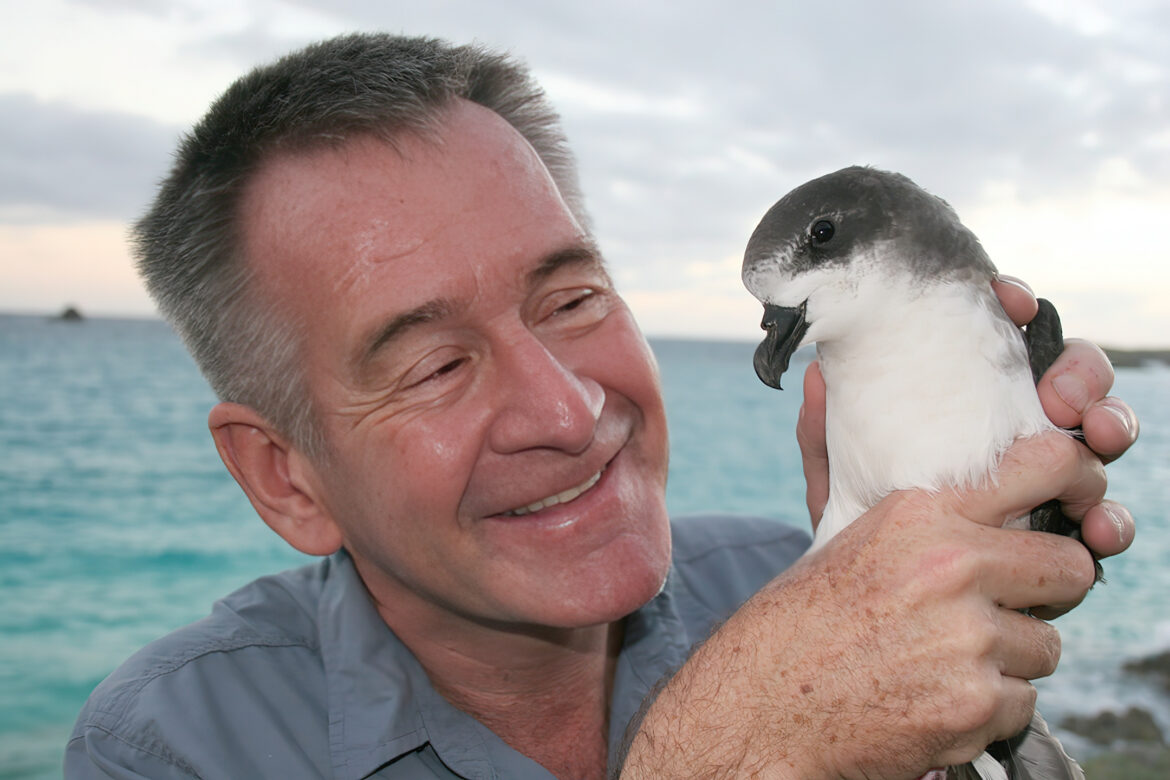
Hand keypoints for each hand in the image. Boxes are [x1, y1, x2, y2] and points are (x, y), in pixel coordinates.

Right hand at [622, 432, 1103, 778]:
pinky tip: (936, 697)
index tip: (1075, 496)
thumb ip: (836, 452)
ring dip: (1008, 657)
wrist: (762, 707)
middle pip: (1070, 566)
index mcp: (920, 513)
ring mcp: (968, 636)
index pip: (1047, 466)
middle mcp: (951, 565)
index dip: (1076, 481)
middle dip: (1045, 590)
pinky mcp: (974, 701)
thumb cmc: (797, 618)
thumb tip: (817, 373)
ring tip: (947, 657)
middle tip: (1005, 603)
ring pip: (1047, 643)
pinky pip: (1024, 699)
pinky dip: (988, 707)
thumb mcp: (829, 527)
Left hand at [797, 274, 1137, 560]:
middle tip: (1063, 391)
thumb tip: (816, 377)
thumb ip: (825, 435)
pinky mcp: (1066, 528)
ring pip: (1100, 432)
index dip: (1015, 307)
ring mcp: (1047, 476)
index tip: (1011, 302)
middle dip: (1078, 371)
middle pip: (1067, 375)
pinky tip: (1100, 530)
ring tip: (1098, 436)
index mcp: (964, 400)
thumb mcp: (835, 481)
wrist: (876, 607)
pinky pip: (1105, 516)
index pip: (999, 338)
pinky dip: (1112, 519)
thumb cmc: (859, 528)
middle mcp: (1015, 427)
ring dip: (1111, 425)